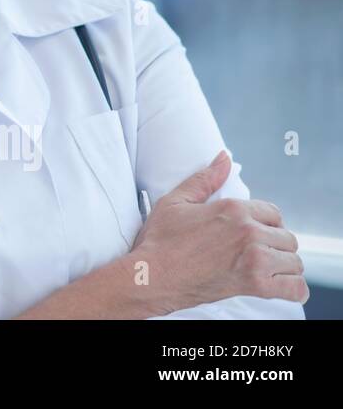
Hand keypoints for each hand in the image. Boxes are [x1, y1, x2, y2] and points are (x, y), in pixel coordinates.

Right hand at [129, 151, 308, 312]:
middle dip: (276, 245)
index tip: (256, 233)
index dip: (266, 223)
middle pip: (287, 237)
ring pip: (294, 261)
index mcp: (234, 209)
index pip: (273, 213)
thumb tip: (224, 157)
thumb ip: (205, 179)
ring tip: (268, 270)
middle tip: (259, 253)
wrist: (151, 276)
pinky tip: (280, 285)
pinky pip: (294, 287)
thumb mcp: (176, 201)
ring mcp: (254, 259)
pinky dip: (293, 288)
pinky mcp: (255, 285)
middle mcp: (249, 231)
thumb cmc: (160, 240)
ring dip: (284, 266)